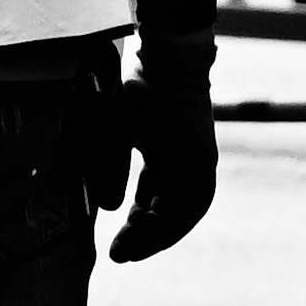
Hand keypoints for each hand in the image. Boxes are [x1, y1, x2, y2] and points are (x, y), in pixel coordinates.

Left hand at [101, 59, 218, 261]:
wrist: (169, 51)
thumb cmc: (145, 86)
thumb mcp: (121, 124)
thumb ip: (110, 163)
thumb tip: (107, 208)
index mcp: (192, 166)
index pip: (175, 218)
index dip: (149, 240)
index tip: (121, 253)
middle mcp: (198, 168)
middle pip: (176, 216)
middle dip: (149, 237)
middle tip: (118, 253)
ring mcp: (190, 159)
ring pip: (172, 203)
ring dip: (150, 221)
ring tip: (123, 236)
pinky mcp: (178, 151)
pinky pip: (167, 187)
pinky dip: (151, 202)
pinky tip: (131, 211)